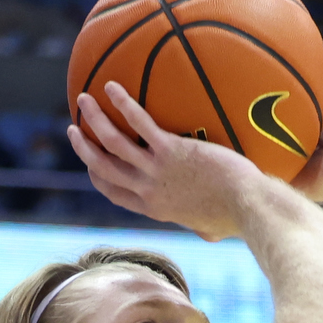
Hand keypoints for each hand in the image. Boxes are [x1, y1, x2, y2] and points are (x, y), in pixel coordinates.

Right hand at [67, 81, 264, 241]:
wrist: (247, 206)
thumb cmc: (238, 216)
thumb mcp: (210, 228)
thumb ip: (202, 228)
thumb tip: (211, 235)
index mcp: (154, 208)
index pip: (114, 192)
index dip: (97, 176)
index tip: (90, 163)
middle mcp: (148, 191)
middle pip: (103, 167)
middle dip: (84, 147)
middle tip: (74, 129)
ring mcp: (156, 171)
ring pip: (112, 143)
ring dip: (94, 120)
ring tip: (84, 99)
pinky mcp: (171, 151)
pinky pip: (140, 124)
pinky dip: (123, 104)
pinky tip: (113, 87)